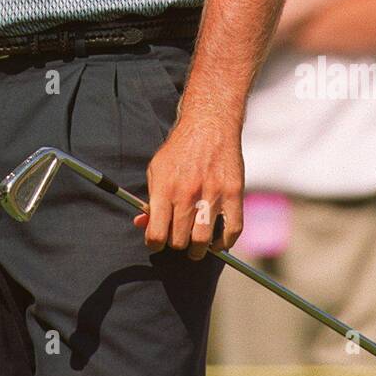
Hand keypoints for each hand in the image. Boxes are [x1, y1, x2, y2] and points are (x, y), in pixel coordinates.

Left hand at [134, 109, 243, 258]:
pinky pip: (232, 231)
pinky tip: (217, 241)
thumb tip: (142, 224)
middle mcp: (187, 194)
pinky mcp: (233, 193)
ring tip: (196, 247)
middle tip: (178, 239)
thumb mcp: (156, 169)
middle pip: (179, 241)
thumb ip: (150, 199)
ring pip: (203, 241)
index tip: (157, 243)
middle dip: (176, 245)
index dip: (154, 244)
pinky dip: (224, 243)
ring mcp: (212, 194)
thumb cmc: (180, 149)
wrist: (209, 125)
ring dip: (198, 250)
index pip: (156, 234)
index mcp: (164, 188)